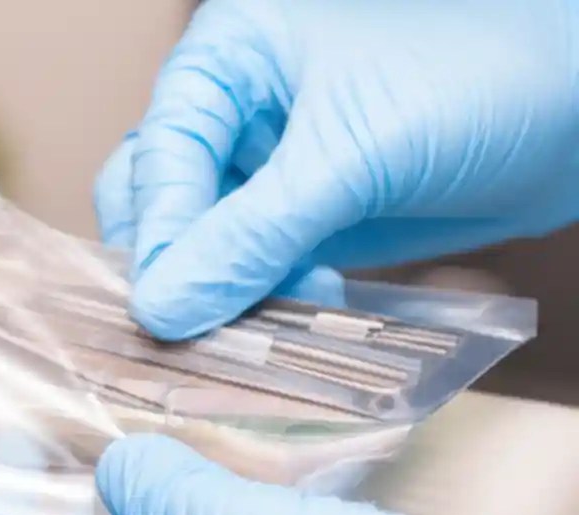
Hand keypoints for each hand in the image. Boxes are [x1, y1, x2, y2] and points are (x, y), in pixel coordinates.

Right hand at [95, 0, 578, 339]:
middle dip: (179, 265)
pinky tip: (300, 316)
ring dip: (227, 292)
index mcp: (231, 57)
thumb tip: (163, 308)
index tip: (162, 309)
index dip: (159, 233)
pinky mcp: (311, 214)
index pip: (160, 154)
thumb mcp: (353, 153)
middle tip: (194, 330)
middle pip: (164, 199)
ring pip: (208, 243)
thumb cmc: (481, 76)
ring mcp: (274, 165)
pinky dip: (267, 300)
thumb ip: (252, 235)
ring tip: (264, 327)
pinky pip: (259, 267)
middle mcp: (239, 109)